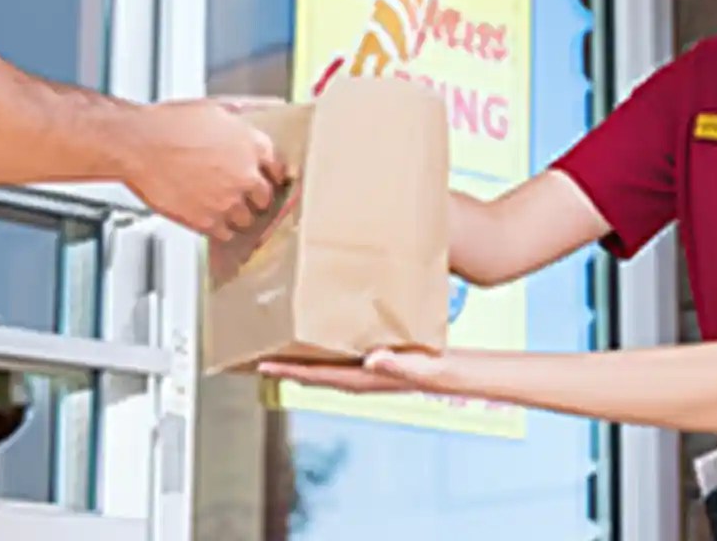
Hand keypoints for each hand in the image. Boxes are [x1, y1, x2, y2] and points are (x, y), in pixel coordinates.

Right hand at [119, 99, 286, 239]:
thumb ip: (239, 116)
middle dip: (256, 198)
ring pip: (247, 219)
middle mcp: (246, 175)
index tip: (268, 180)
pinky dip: (220, 229)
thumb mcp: (213, 109)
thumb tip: (253, 110)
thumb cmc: (168, 124)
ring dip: (238, 216)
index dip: (272, 176)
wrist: (137, 145)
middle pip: (266, 198)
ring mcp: (229, 200)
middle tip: (245, 197)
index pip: (279, 168)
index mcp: (252, 145)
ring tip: (223, 208)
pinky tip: (211, 220)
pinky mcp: (208, 220)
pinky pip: (225, 233)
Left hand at [257, 349, 451, 394]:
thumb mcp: (420, 367)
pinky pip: (342, 355)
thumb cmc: (441, 370)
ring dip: (303, 359)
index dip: (289, 371)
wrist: (458, 373)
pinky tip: (324, 337)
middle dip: (287, 367)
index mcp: (365, 378)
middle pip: (314, 374)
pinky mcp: (377, 360)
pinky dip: (325, 349)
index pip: (317, 376)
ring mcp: (368, 370)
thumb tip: (371, 360)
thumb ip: (397, 365)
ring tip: (281, 346)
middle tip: (258, 357)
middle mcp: (361, 376)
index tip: (262, 366)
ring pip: (326, 365)